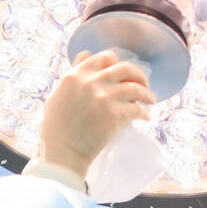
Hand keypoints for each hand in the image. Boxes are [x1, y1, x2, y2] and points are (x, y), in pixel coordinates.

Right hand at [38, 49, 155, 177]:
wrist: (61, 152)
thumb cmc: (56, 127)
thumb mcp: (58, 93)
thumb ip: (73, 73)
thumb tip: (86, 55)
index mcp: (77, 75)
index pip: (105, 58)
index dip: (117, 64)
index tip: (122, 74)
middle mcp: (92, 82)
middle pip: (125, 68)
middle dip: (138, 76)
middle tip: (143, 85)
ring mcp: (106, 98)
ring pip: (136, 88)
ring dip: (147, 94)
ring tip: (150, 100)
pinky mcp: (116, 115)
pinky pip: (138, 109)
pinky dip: (144, 113)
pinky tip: (145, 116)